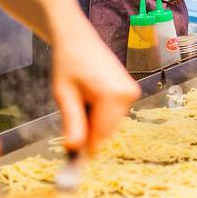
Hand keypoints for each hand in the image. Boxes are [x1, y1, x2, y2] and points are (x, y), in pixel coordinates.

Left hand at [49, 19, 138, 154]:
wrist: (78, 38)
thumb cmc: (68, 63)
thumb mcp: (64, 95)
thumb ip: (72, 122)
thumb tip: (74, 149)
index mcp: (112, 95)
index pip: (101, 136)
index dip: (85, 149)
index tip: (72, 159)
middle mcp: (128, 95)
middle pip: (107, 131)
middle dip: (89, 132)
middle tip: (70, 118)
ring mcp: (132, 92)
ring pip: (111, 124)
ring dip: (94, 121)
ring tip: (80, 101)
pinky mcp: (130, 91)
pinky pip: (115, 113)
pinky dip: (101, 113)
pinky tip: (89, 97)